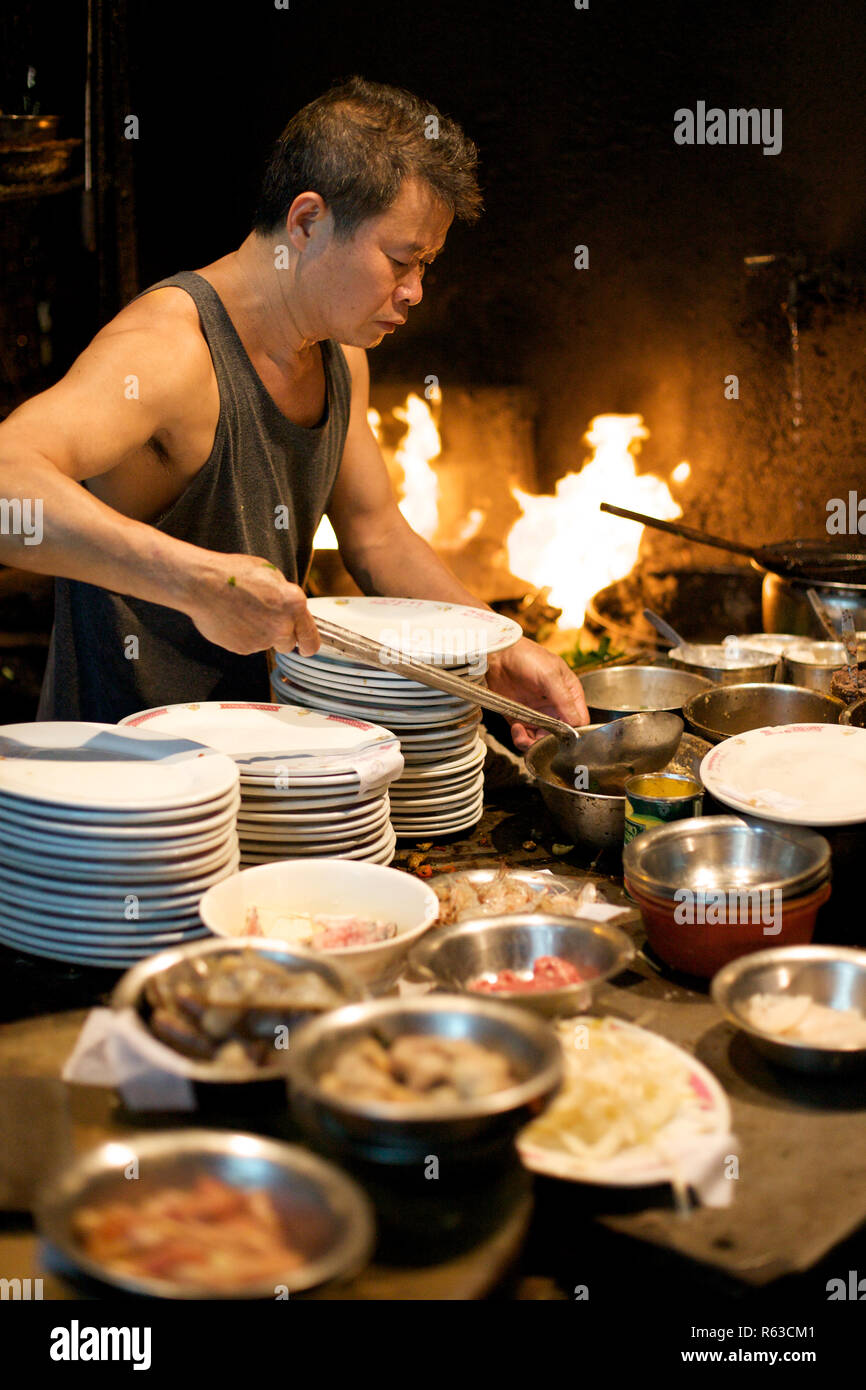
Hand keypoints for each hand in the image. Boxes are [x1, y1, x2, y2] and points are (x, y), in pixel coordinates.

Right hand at [185, 553, 320, 655]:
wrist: (202, 584)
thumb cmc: (234, 574)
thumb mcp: (270, 574)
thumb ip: (285, 596)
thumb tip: (289, 608)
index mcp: (293, 604)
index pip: (311, 638)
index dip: (308, 644)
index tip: (306, 647)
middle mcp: (282, 625)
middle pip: (288, 644)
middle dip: (280, 636)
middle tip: (264, 620)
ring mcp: (262, 640)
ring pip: (266, 643)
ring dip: (259, 633)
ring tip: (242, 612)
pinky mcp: (243, 648)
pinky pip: (248, 646)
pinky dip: (242, 636)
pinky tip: (232, 618)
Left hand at [485, 636, 588, 751]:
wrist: (496, 654)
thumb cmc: (527, 657)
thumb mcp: (550, 675)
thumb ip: (564, 699)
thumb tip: (577, 722)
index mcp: (569, 694)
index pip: (579, 720)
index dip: (574, 733)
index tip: (564, 740)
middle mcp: (555, 706)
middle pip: (561, 735)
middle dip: (551, 741)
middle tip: (540, 741)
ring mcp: (538, 713)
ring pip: (542, 739)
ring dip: (534, 743)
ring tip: (523, 735)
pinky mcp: (520, 718)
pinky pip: (525, 736)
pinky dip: (521, 739)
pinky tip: (517, 729)